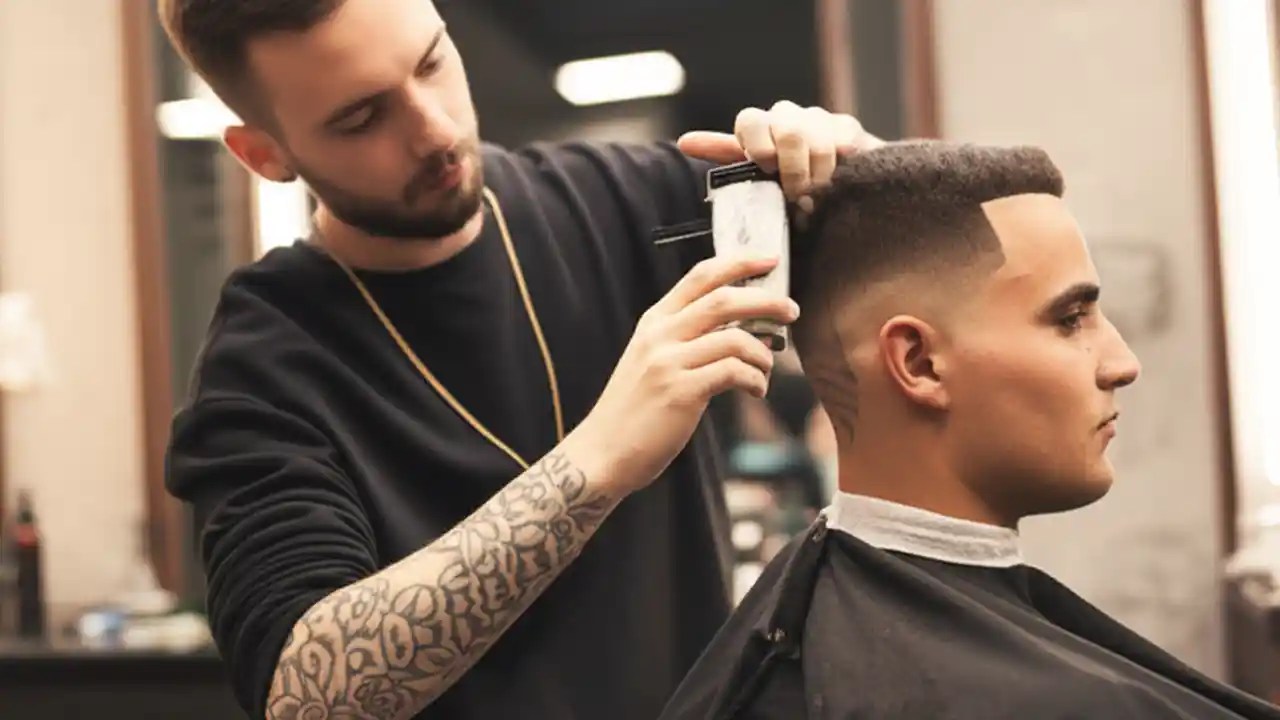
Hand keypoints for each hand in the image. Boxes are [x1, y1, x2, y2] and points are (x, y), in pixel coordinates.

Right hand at [573, 254, 800, 494]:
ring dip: (763, 352)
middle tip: (791, 310)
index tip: (768, 259)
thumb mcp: (649, 360)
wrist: (602, 452)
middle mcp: (660, 335)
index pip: (700, 276)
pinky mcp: (681, 392)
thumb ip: (682, 339)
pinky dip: (755, 379)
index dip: (739, 262)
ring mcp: (669, 363)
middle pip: (724, 299)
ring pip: (735, 338)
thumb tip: (737, 328)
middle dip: (766, 301)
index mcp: (654, 321)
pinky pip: (734, 372)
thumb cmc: (633, 411)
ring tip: (766, 368)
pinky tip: (756, 390)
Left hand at [677, 101, 883, 211]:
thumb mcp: (760, 185)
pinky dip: (840, 162)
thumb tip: (684, 142)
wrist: (842, 194)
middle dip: (791, 164)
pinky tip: (840, 175)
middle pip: (787, 126)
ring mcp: (818, 120)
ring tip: (817, 193)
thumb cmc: (790, 192)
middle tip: (795, 193)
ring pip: (816, 134)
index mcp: (760, 132)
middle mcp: (786, 119)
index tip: (765, 165)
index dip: (757, 142)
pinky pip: (843, 139)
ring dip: (816, 170)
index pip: (750, 120)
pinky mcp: (847, 127)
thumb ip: (731, 164)